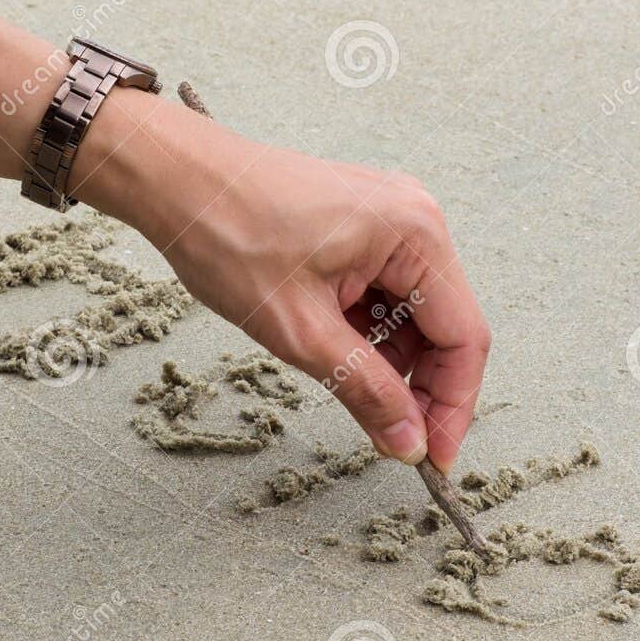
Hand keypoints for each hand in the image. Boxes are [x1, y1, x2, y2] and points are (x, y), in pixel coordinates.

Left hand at [75, 90, 490, 469]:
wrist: (176, 181)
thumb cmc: (229, 236)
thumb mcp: (300, 332)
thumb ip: (365, 390)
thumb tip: (409, 442)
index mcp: (415, 234)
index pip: (463, 338)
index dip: (452, 407)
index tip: (434, 459)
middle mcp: (415, 218)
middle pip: (443, 326)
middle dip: (419, 386)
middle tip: (391, 439)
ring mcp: (389, 217)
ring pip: (412, 314)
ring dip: (387, 359)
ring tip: (337, 377)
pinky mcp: (363, 224)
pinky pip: (385, 291)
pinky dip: (366, 330)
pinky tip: (329, 343)